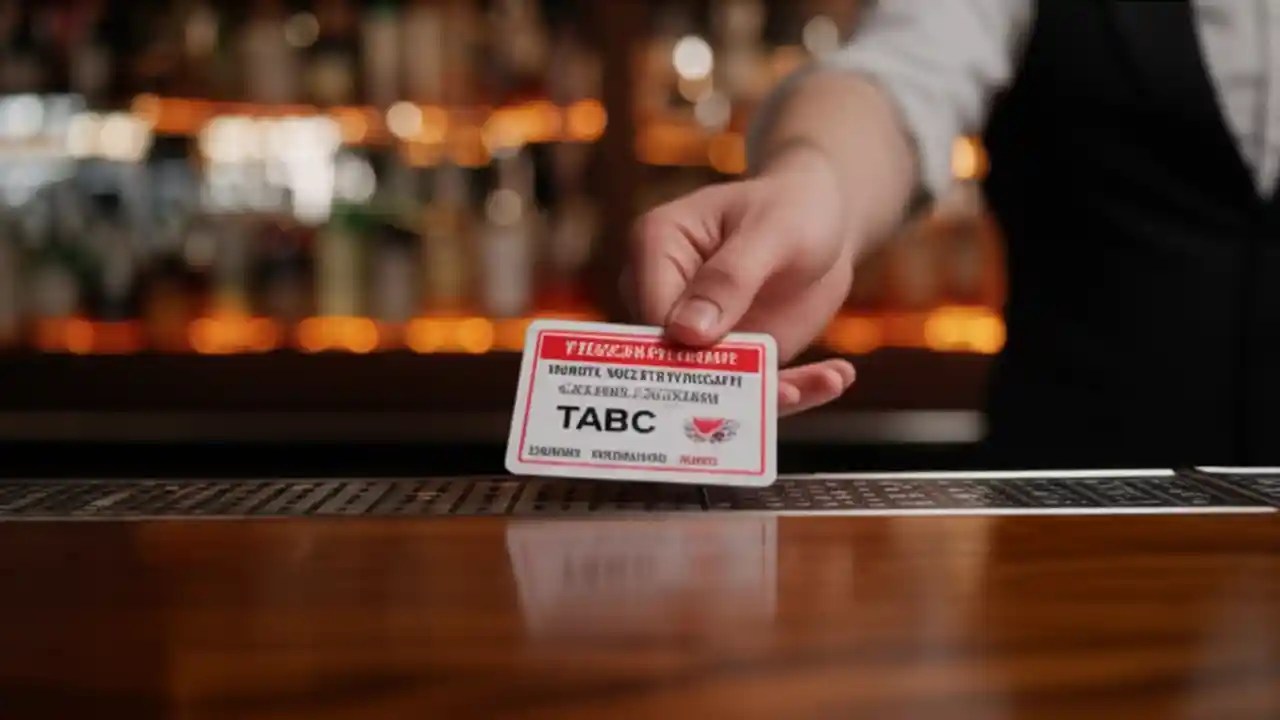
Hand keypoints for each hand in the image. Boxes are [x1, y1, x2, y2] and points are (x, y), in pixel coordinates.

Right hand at [624, 149, 858, 415]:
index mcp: (656, 250)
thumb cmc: (791, 207)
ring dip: (772, 396)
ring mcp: (699, 334)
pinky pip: (756, 387)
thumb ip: (729, 278)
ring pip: (718, 384)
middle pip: (675, 360)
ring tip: (828, 381)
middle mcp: (666, 298)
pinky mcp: (734, 357)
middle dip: (725, 388)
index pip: (651, 313)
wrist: (824, 221)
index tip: (728, 365)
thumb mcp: (771, 231)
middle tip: (784, 394)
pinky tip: (836, 377)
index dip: (679, 349)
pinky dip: (797, 390)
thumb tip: (686, 333)